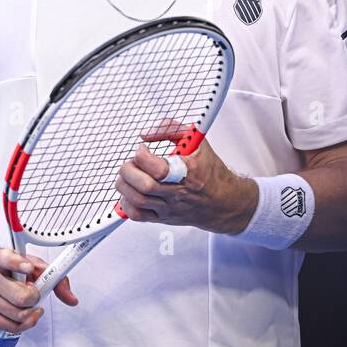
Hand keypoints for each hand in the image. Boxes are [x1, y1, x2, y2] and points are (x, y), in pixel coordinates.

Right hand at [0, 240, 77, 333]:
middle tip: (35, 293)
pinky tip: (25, 312)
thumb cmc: (1, 265)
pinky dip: (23, 323)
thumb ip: (52, 276)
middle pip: (21, 298)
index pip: (7, 259)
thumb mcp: (27, 262)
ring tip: (30, 303)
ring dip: (31, 312)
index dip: (20, 264)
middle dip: (34, 298)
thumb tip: (71, 299)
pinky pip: (10, 326)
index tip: (28, 267)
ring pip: (18, 315)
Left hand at [115, 131, 257, 234]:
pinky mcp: (163, 218)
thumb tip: (146, 133)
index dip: (142, 156)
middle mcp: (179, 192)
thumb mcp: (198, 141)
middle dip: (128, 171)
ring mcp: (170, 207)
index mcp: (189, 171)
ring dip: (124, 185)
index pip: (159, 169)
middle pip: (144, 186)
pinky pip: (137, 215)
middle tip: (131, 163)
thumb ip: (172, 128)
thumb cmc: (210, 171)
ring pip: (137, 200)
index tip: (142, 149)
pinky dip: (125, 203)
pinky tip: (130, 192)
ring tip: (128, 175)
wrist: (223, 201)